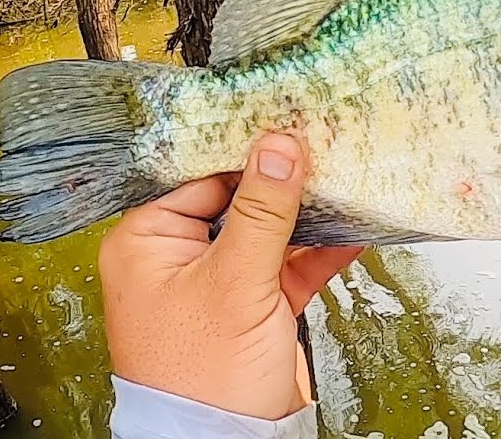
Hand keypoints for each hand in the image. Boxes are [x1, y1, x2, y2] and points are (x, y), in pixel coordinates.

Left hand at [99, 133, 363, 420]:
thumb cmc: (201, 379)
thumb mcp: (234, 283)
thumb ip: (262, 212)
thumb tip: (279, 147)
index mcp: (148, 243)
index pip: (200, 175)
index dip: (245, 149)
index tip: (286, 121)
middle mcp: (180, 256)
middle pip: (239, 198)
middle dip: (284, 177)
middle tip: (325, 139)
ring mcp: (220, 280)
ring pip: (270, 229)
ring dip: (308, 211)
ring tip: (346, 175)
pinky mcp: (255, 304)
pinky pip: (291, 263)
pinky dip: (321, 248)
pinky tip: (352, 225)